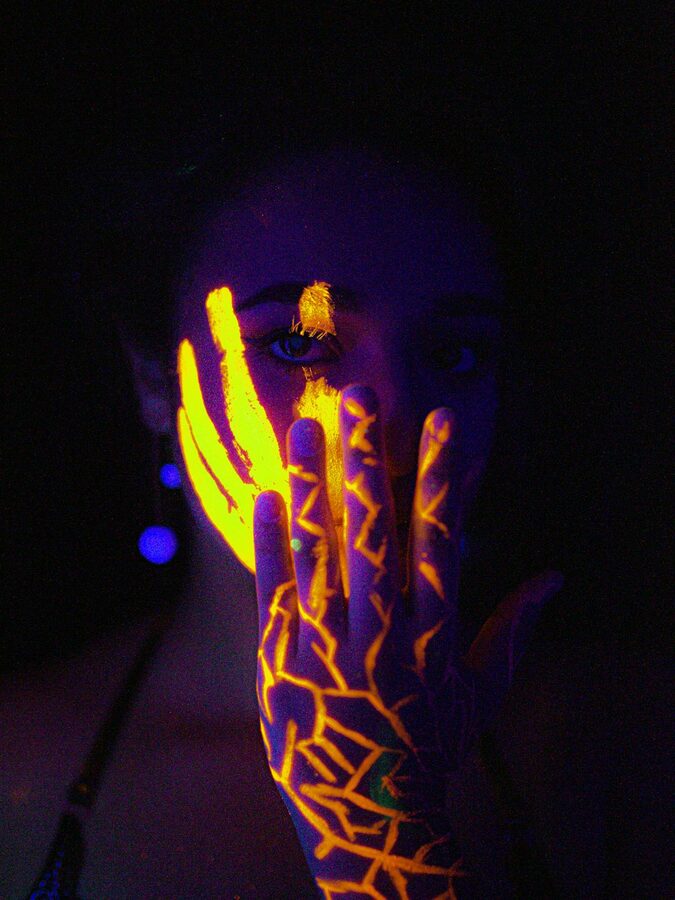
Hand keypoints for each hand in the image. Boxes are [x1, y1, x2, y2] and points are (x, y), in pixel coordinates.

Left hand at [254, 385, 561, 897]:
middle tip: (359, 398)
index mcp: (434, 630)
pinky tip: (267, 493)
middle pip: (373, 529)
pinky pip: (275, 589)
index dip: (439, 477)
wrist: (365, 809)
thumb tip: (554, 578)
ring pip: (318, 549)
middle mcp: (381, 627)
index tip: (442, 425)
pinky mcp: (282, 656)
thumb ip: (516, 630)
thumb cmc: (429, 744)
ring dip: (313, 484)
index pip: (437, 538)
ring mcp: (327, 640)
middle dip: (367, 459)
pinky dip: (271, 540)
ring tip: (306, 427)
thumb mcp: (483, 693)